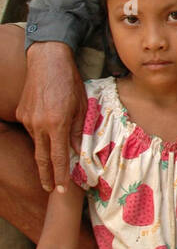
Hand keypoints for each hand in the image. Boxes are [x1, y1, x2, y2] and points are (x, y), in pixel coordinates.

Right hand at [17, 42, 86, 192]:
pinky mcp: (22, 113)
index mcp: (57, 123)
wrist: (47, 59)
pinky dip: (41, 136)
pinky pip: (33, 130)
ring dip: (45, 154)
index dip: (60, 175)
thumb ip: (78, 130)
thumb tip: (78, 150)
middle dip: (46, 175)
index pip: (59, 157)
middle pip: (42, 157)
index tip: (61, 188)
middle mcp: (39, 124)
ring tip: (51, 166)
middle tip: (49, 189)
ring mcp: (28, 119)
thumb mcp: (81, 106)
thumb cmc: (69, 80)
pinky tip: (48, 133)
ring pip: (37, 143)